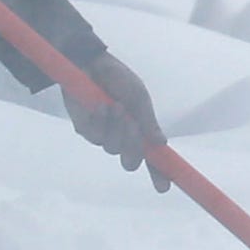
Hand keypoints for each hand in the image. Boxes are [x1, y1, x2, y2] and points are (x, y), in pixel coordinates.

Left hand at [67, 52, 170, 190]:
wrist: (90, 63)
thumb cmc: (117, 78)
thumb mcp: (138, 96)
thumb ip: (147, 120)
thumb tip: (161, 143)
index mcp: (140, 130)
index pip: (152, 158)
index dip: (158, 174)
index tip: (164, 187)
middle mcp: (122, 137)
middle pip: (130, 162)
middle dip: (133, 147)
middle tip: (133, 126)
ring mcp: (103, 135)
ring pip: (112, 149)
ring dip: (116, 128)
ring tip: (115, 105)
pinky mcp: (85, 129)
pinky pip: (94, 137)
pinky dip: (100, 122)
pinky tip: (100, 106)